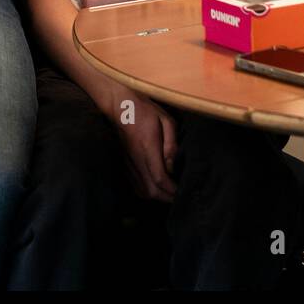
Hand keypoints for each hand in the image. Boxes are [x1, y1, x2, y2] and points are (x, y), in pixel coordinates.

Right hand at [99, 85, 177, 201]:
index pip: (159, 178)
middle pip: (151, 190)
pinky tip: (156, 189)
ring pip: (142, 191)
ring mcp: (129, 163)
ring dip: (157, 197)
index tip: (183, 191)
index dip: (172, 189)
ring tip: (170, 195)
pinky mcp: (125, 164)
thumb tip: (172, 166)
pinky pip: (136, 185)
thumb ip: (171, 144)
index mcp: (147, 148)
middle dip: (166, 198)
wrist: (120, 106)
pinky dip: (147, 192)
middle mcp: (136, 159)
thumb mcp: (166, 120)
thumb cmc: (146, 111)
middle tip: (180, 197)